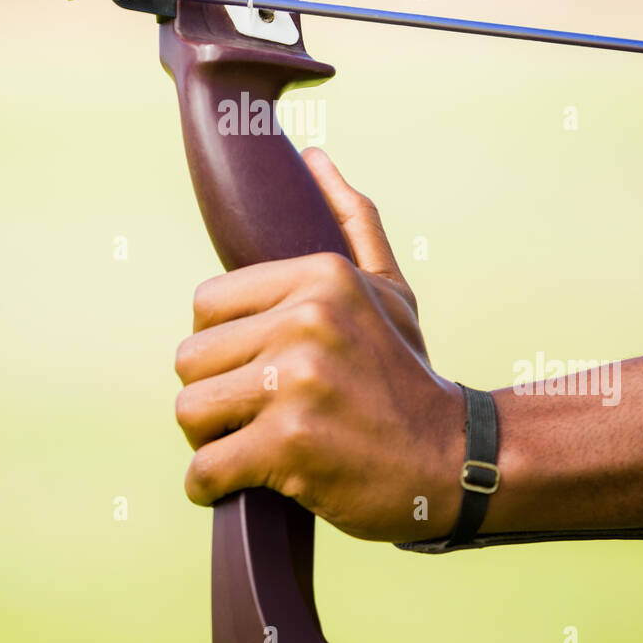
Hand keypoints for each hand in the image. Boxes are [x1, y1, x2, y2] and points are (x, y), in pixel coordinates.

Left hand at [175, 149, 464, 542]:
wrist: (454, 460)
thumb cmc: (407, 374)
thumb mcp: (390, 289)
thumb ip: (352, 219)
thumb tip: (313, 155)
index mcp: (320, 277)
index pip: (205, 303)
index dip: (220, 343)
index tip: (252, 367)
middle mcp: (307, 321)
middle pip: (190, 359)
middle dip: (212, 394)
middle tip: (251, 414)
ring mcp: (299, 383)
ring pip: (189, 410)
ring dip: (207, 440)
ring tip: (244, 445)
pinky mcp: (291, 446)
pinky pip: (204, 469)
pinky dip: (209, 487)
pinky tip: (237, 486)